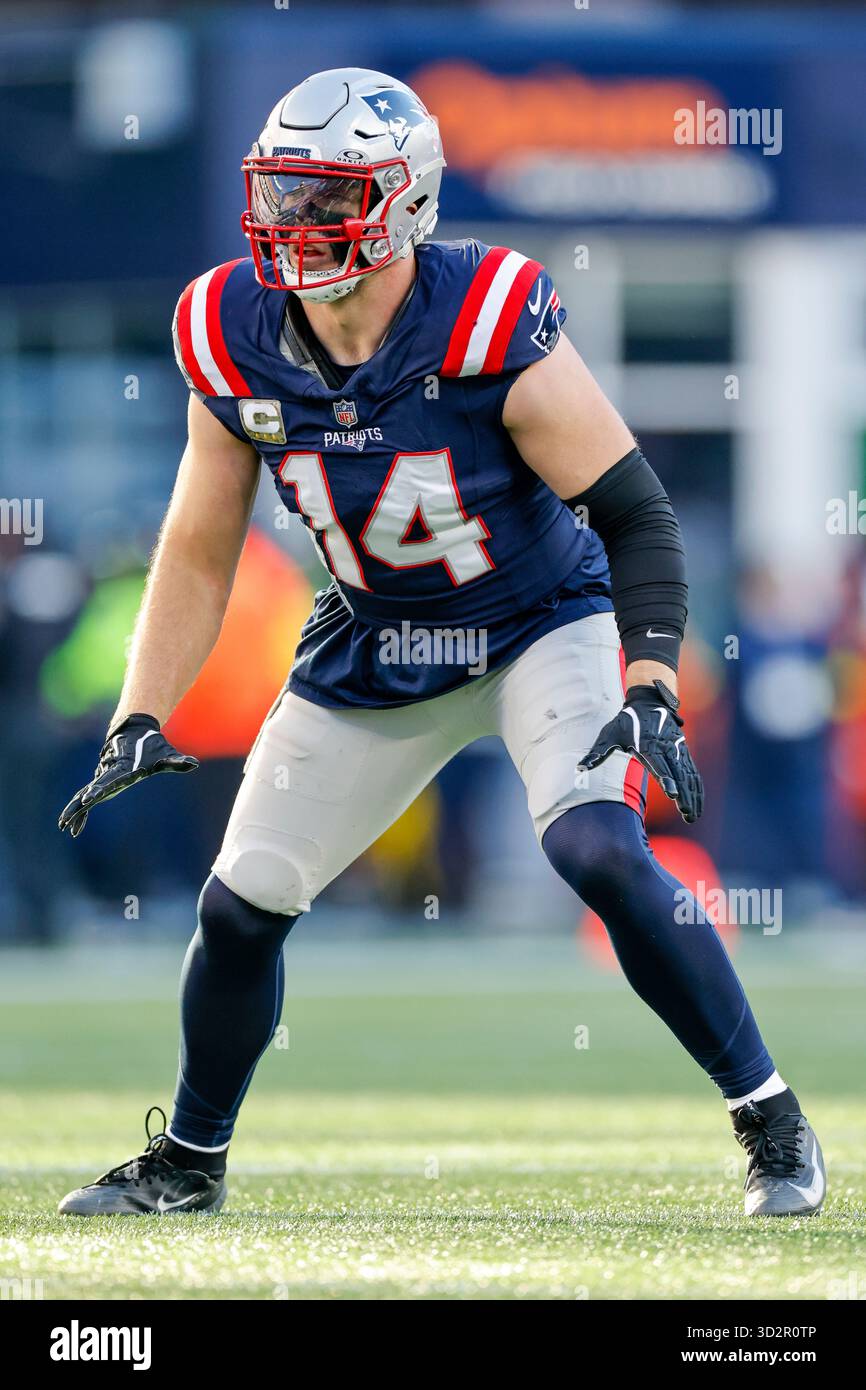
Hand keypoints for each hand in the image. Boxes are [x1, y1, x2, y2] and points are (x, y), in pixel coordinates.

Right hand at [59, 714, 198, 837]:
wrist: (135, 733)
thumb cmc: (152, 746)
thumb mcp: (166, 755)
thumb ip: (178, 761)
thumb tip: (194, 763)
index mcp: (122, 769)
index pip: (109, 781)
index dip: (99, 789)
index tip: (89, 798)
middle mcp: (109, 774)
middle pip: (91, 791)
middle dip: (79, 805)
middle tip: (67, 818)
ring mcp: (103, 778)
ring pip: (84, 796)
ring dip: (74, 811)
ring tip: (64, 826)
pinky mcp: (102, 782)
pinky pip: (88, 799)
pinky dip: (81, 812)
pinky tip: (75, 828)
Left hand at [578, 680, 703, 823]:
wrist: (649, 702)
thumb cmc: (626, 721)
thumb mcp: (609, 734)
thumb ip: (597, 753)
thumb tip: (580, 768)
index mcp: (647, 744)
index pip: (658, 764)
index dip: (667, 779)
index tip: (673, 794)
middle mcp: (665, 747)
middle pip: (678, 774)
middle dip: (684, 795)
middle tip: (686, 814)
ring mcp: (677, 750)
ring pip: (688, 775)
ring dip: (693, 796)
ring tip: (692, 816)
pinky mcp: (683, 752)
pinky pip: (693, 772)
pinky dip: (697, 788)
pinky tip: (698, 804)